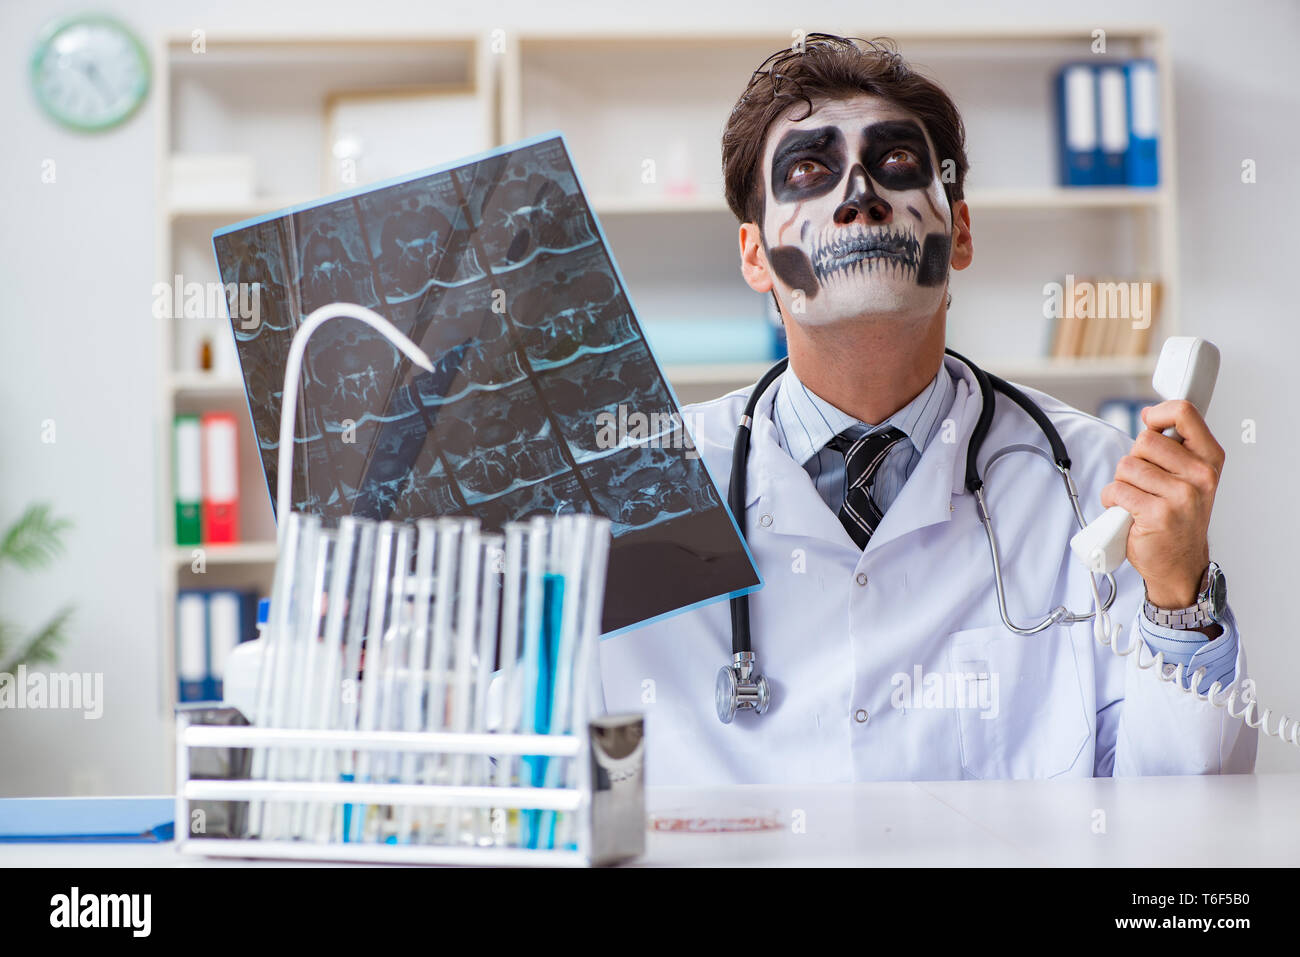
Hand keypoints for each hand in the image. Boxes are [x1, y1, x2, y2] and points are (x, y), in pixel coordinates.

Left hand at [1099, 399, 1223, 608]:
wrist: (1180, 563)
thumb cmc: (1179, 518)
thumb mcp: (1190, 476)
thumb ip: (1176, 446)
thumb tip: (1150, 416)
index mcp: (1209, 459)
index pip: (1184, 413)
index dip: (1159, 413)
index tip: (1149, 421)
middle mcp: (1200, 475)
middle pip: (1144, 440)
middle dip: (1136, 459)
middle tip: (1146, 483)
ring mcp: (1181, 496)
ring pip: (1127, 465)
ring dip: (1122, 483)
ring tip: (1138, 499)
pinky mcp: (1157, 514)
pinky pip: (1117, 490)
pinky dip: (1112, 500)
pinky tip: (1126, 511)